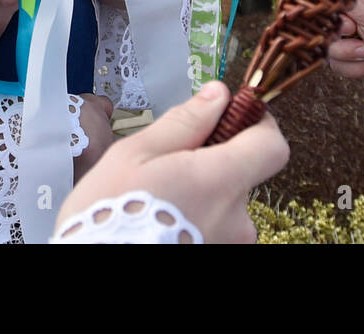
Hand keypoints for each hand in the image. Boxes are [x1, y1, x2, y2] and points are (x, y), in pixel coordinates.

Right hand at [56, 81, 288, 243]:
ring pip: (223, 207)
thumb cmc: (106, 214)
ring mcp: (226, 245)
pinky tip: (158, 223)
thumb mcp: (135, 155)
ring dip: (199, 197)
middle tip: (165, 168)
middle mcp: (235, 220)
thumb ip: (184, 123)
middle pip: (241, 176)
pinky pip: (212, 230)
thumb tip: (218, 95)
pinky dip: (192, 221)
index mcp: (220, 182)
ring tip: (155, 202)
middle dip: (211, 165)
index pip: (272, 146)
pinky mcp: (213, 258)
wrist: (91, 267)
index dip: (258, 124)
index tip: (233, 115)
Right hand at [326, 0, 363, 99]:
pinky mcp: (354, 58)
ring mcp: (353, 36)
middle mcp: (354, 11)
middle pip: (320, 22)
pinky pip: (336, 65)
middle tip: (359, 34)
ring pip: (326, 46)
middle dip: (338, 35)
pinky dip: (355, 68)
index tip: (343, 17)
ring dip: (349, 55)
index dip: (326, 9)